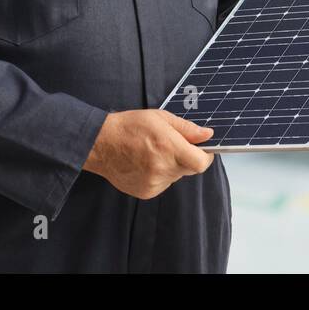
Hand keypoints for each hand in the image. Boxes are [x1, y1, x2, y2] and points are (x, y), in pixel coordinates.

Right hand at [83, 109, 213, 199]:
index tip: (202, 149)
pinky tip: (145, 163)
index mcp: (169, 148)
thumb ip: (187, 128)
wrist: (100, 144)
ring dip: (171, 166)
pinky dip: (160, 174)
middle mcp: (163, 168)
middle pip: (189, 168)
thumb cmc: (129, 127)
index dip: (206, 156)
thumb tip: (207, 135)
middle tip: (170, 145)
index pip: (201, 163)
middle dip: (186, 157)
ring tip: (152, 153)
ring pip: (175, 176)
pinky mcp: (147, 192)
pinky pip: (163, 183)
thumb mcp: (160, 118)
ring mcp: (154, 183)